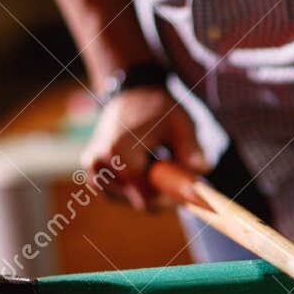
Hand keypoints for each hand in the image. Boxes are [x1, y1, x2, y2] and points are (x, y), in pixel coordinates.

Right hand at [79, 87, 207, 210]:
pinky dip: (132, 184)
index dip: (168, 199)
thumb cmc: (160, 109)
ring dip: (145, 188)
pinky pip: (116, 191)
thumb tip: (202, 171)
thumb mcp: (182, 125)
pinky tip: (142, 162)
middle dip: (159, 193)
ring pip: (127, 198)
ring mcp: (92, 167)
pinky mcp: (91, 169)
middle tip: (175, 173)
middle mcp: (100, 162)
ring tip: (155, 160)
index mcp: (120, 152)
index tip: (185, 192)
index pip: (146, 198)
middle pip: (137, 200)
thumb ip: (193, 149)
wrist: (133, 93)